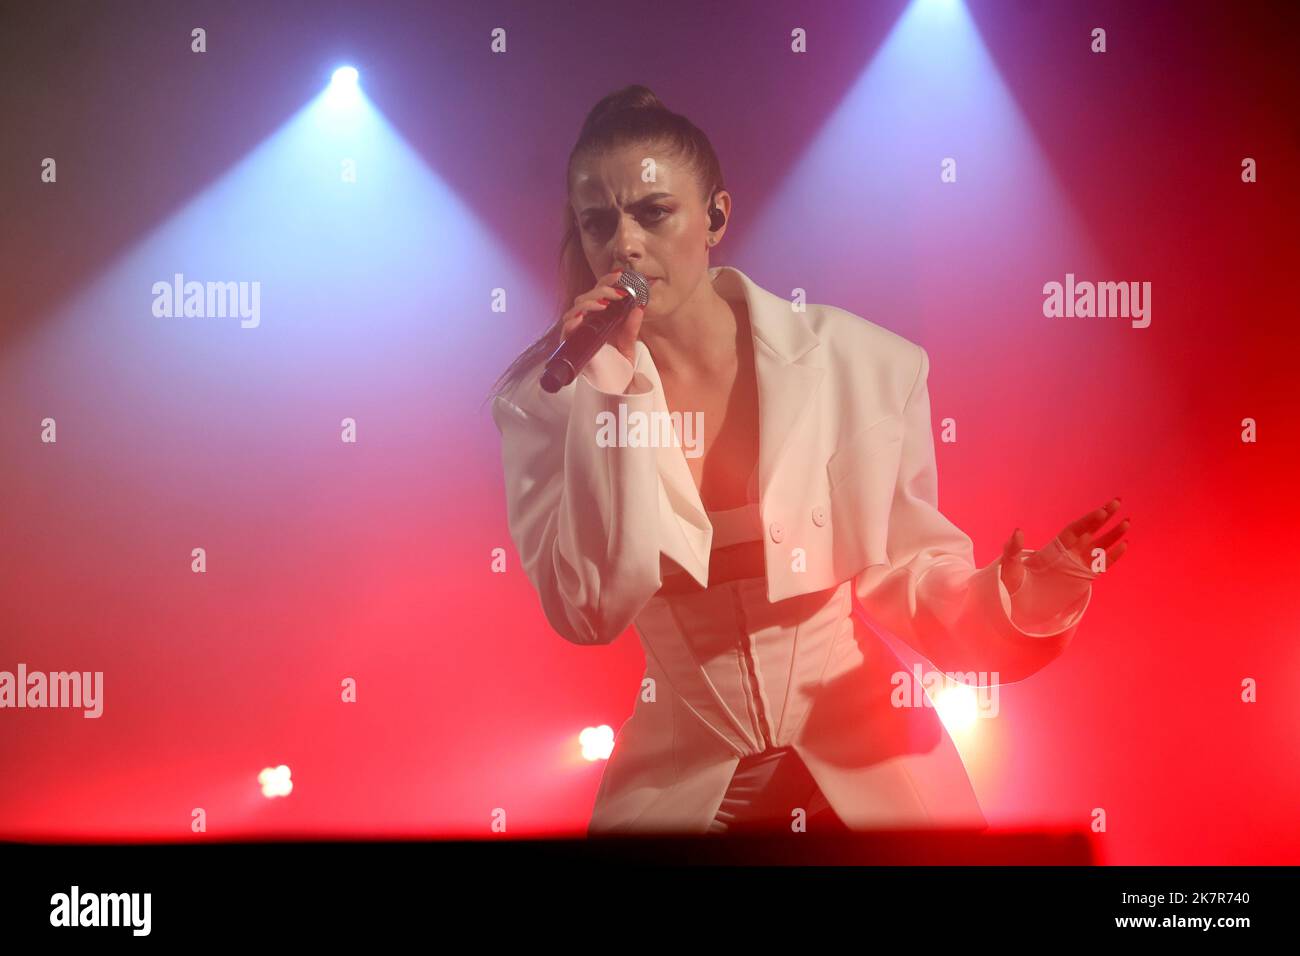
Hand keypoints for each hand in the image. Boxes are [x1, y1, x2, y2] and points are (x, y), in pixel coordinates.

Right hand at [560, 268, 645, 367]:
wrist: (614, 389)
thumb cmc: (618, 365)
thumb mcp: (628, 344)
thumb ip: (631, 326)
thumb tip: (640, 306)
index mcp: (598, 316)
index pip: (598, 292)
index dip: (607, 281)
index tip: (620, 275)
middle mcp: (585, 321)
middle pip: (586, 297)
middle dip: (601, 292)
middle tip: (617, 294)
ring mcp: (577, 333)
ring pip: (576, 309)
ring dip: (589, 304)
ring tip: (603, 306)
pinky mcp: (570, 346)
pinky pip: (566, 330)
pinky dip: (572, 322)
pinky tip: (581, 318)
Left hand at [1001, 497, 1129, 592]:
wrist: (1020, 603)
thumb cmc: (1013, 582)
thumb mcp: (1010, 564)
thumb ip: (1013, 548)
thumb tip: (1017, 532)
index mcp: (1055, 546)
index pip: (1076, 529)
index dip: (1088, 520)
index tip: (1102, 511)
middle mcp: (1069, 552)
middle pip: (1090, 531)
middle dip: (1104, 517)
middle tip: (1118, 501)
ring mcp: (1078, 565)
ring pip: (1100, 546)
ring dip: (1113, 535)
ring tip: (1127, 522)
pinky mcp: (1083, 579)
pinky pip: (1101, 565)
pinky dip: (1113, 556)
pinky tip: (1124, 545)